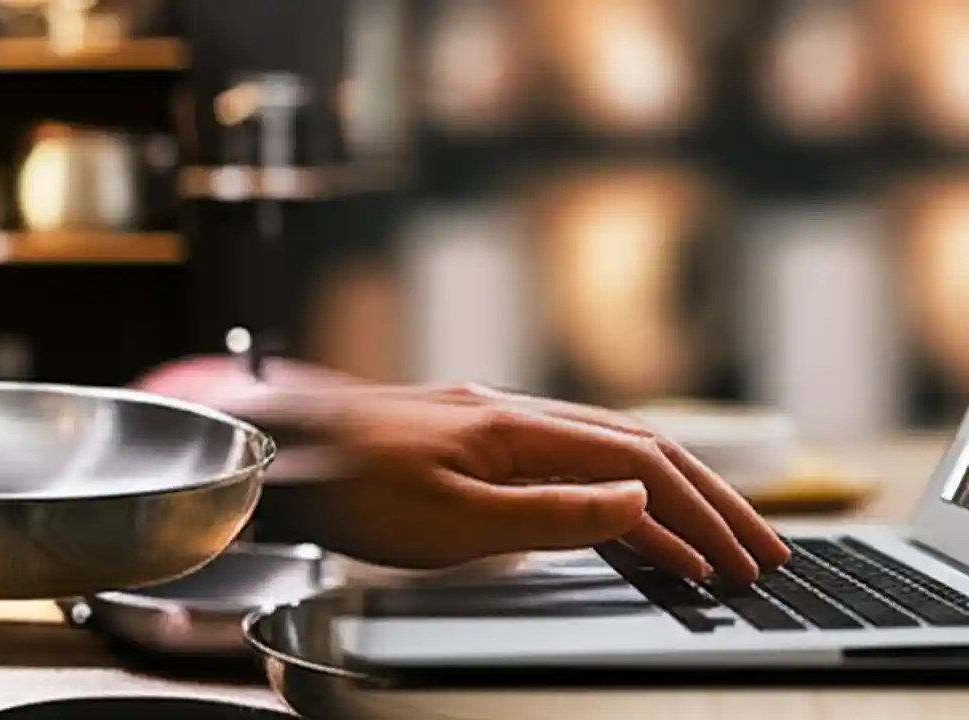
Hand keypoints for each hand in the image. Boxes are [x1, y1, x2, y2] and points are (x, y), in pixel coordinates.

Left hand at [134, 358, 788, 583]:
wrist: (282, 452)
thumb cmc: (351, 485)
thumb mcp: (451, 517)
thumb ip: (549, 512)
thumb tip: (640, 506)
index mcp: (518, 428)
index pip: (639, 466)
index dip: (697, 515)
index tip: (737, 563)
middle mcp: (517, 415)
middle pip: (641, 450)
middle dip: (710, 501)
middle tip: (763, 551)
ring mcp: (498, 424)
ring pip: (610, 454)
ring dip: (669, 498)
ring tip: (716, 544)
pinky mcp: (478, 442)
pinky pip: (568, 464)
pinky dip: (614, 497)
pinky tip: (630, 524)